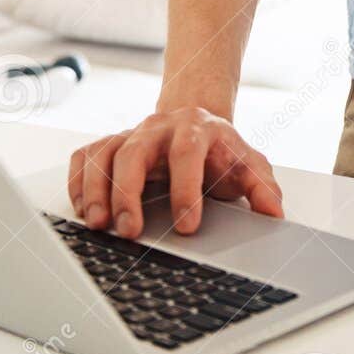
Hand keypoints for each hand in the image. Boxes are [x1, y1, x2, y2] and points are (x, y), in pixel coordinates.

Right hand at [67, 106, 283, 238]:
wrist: (197, 122)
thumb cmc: (220, 152)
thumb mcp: (248, 164)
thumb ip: (262, 187)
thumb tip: (275, 212)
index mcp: (196, 129)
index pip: (187, 154)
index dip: (186, 189)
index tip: (187, 226)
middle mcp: (159, 128)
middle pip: (135, 151)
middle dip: (128, 192)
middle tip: (129, 231)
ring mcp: (131, 134)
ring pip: (105, 154)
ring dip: (97, 190)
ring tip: (98, 225)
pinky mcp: (110, 145)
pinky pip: (85, 155)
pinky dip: (78, 180)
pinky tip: (80, 209)